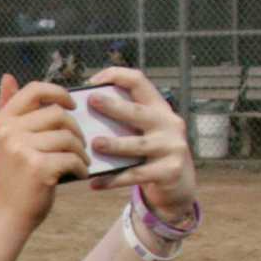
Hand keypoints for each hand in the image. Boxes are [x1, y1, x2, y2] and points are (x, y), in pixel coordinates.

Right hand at [0, 74, 88, 227]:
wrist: (9, 213)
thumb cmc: (14, 175)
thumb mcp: (6, 139)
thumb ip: (8, 107)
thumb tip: (7, 76)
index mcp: (2, 122)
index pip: (35, 90)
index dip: (58, 92)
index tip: (71, 105)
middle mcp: (8, 133)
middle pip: (57, 114)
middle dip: (74, 130)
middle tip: (76, 146)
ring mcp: (21, 150)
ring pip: (67, 136)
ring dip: (79, 150)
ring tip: (77, 161)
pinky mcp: (37, 167)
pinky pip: (72, 157)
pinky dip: (80, 167)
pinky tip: (78, 174)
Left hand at [80, 66, 197, 221]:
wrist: (178, 184)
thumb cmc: (149, 152)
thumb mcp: (143, 131)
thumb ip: (122, 120)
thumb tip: (82, 112)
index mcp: (158, 108)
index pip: (139, 82)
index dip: (117, 76)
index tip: (92, 82)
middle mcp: (168, 123)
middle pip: (139, 112)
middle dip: (115, 106)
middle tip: (92, 101)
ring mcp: (172, 147)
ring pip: (138, 145)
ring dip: (115, 144)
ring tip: (95, 144)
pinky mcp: (170, 171)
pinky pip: (136, 174)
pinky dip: (114, 179)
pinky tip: (94, 183)